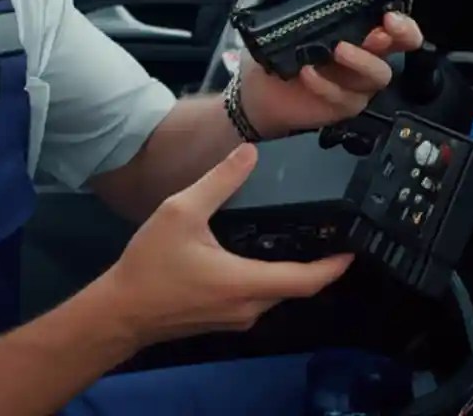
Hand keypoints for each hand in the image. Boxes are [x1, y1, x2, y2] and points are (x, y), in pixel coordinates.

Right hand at [99, 144, 353, 346]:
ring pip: (277, 295)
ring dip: (292, 272)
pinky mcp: (223, 320)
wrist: (118, 313)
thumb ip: (219, 181)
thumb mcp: (181, 211)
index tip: (354, 248)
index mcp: (246, 282)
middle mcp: (249, 307)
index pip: (307, 280)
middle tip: (330, 235)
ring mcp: (236, 318)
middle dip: (317, 266)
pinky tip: (262, 257)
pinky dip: (270, 279)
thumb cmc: (150, 266)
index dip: (335, 266)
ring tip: (303, 240)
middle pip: (296, 288)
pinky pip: (258, 299)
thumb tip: (250, 152)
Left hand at [238, 0, 423, 138]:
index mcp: (363, 31)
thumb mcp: (289, 20)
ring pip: (377, 75)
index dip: (403, 23)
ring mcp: (359, 84)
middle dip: (395, 39)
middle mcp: (368, 56)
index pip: (397, 26)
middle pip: (399, 50)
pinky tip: (308, 72)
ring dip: (360, 60)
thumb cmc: (283, 50)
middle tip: (375, 34)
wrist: (261, 88)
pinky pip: (345, 96)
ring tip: (336, 50)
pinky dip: (326, 84)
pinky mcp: (345, 106)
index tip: (390, 16)